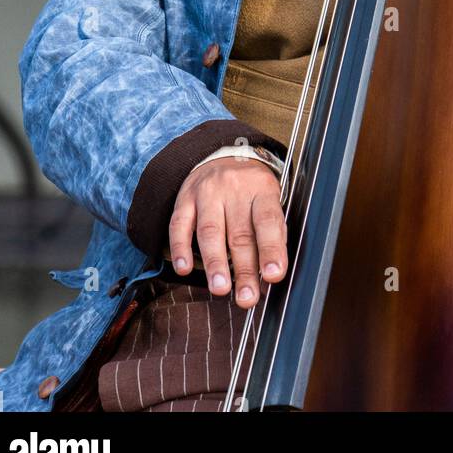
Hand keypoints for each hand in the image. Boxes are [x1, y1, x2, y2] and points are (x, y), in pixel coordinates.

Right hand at [168, 157, 286, 307]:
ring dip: (215, 262)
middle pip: (239, 232)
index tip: (273, 274)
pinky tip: (184, 268)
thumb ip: (272, 231)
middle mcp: (234, 189)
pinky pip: (179, 225)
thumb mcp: (269, 200)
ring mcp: (207, 193)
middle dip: (244, 269)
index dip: (271, 248)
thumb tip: (272, 271)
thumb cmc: (250, 189)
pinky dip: (181, 248)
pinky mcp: (185, 199)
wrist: (223, 155)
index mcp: (261, 189)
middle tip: (247, 297)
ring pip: (210, 230)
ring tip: (220, 288)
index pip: (268, 220)